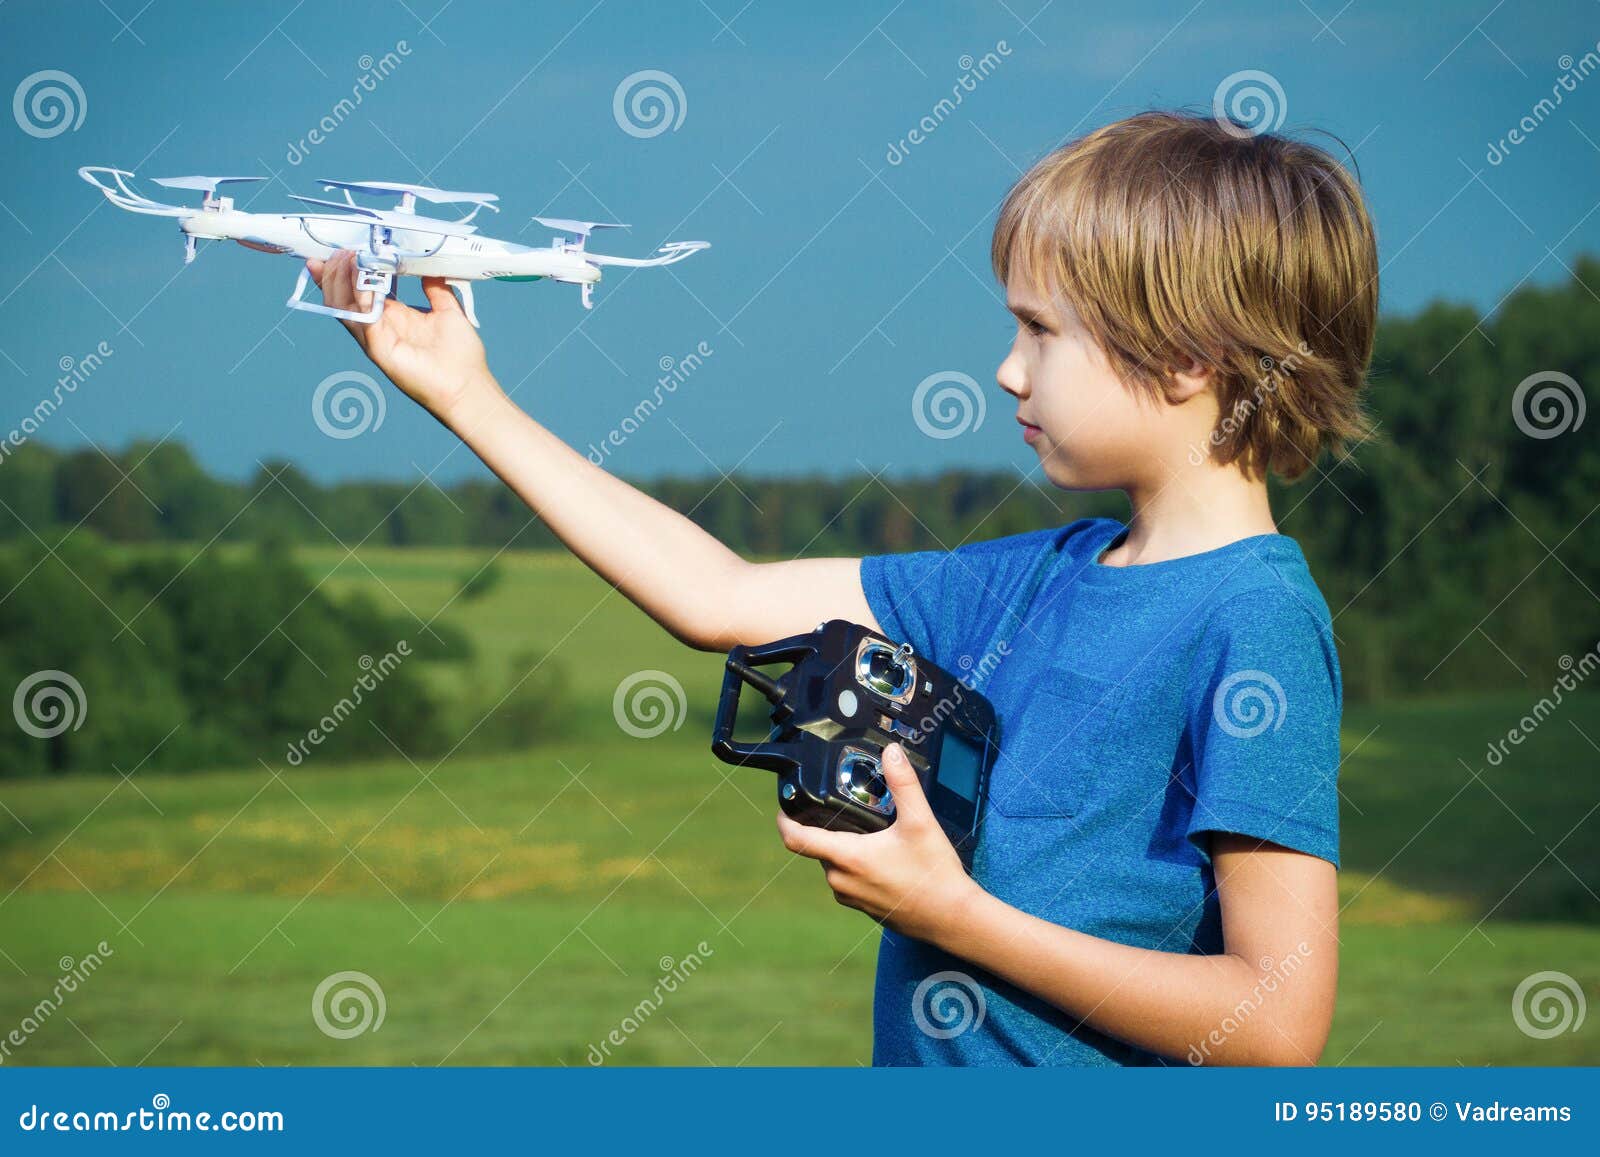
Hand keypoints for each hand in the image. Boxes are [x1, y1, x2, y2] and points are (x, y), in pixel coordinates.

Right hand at [305, 250, 497, 419]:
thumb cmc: (461, 357)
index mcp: (392, 317)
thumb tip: (431, 267)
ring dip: (341, 281)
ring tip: (345, 258)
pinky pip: (363, 320)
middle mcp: (379, 328)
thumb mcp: (448, 312)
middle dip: (335, 272)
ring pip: (344, 307)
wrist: (469, 387)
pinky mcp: (380, 351)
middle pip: (343, 297)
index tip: (340, 248)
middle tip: (336, 250)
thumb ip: (437, 289)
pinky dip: (360, 298)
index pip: (359, 290)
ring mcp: (376, 340)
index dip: (346, 270)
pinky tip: (363, 281)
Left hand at [776, 742, 978, 944]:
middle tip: (847, 810)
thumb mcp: (920, 822)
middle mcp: (842, 880)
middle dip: (828, 828)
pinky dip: (857, 865)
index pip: (796, 839)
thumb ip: (903, 784)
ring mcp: (851, 897)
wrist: (952, 919)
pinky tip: (882, 857)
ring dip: (844, 848)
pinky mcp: (863, 907)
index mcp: (848, 857)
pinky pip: (848, 881)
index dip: (784, 821)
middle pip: (819, 847)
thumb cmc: (935, 875)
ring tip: (869, 832)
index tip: (784, 806)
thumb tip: (891, 753)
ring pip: (834, 864)